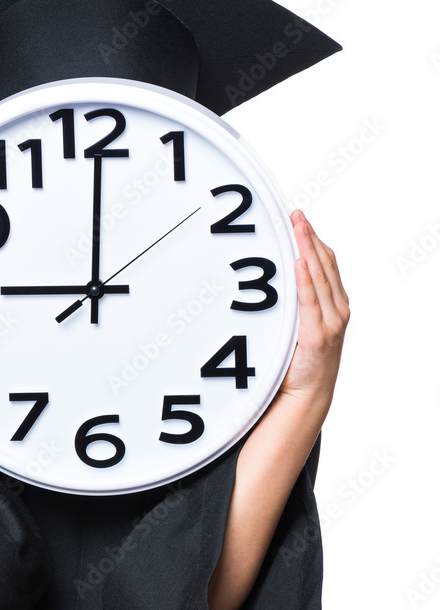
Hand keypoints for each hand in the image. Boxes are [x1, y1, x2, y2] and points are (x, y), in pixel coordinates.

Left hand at [278, 209, 349, 407]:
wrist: (305, 395)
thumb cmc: (298, 361)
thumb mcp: (298, 325)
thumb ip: (294, 303)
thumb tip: (271, 279)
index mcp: (334, 305)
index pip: (327, 263)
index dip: (314, 239)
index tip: (300, 219)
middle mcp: (337, 310)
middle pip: (325, 264)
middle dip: (309, 237)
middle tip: (295, 214)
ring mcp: (331, 322)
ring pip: (320, 277)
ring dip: (307, 249)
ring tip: (297, 227)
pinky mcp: (319, 335)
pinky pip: (311, 301)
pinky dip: (306, 280)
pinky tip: (300, 262)